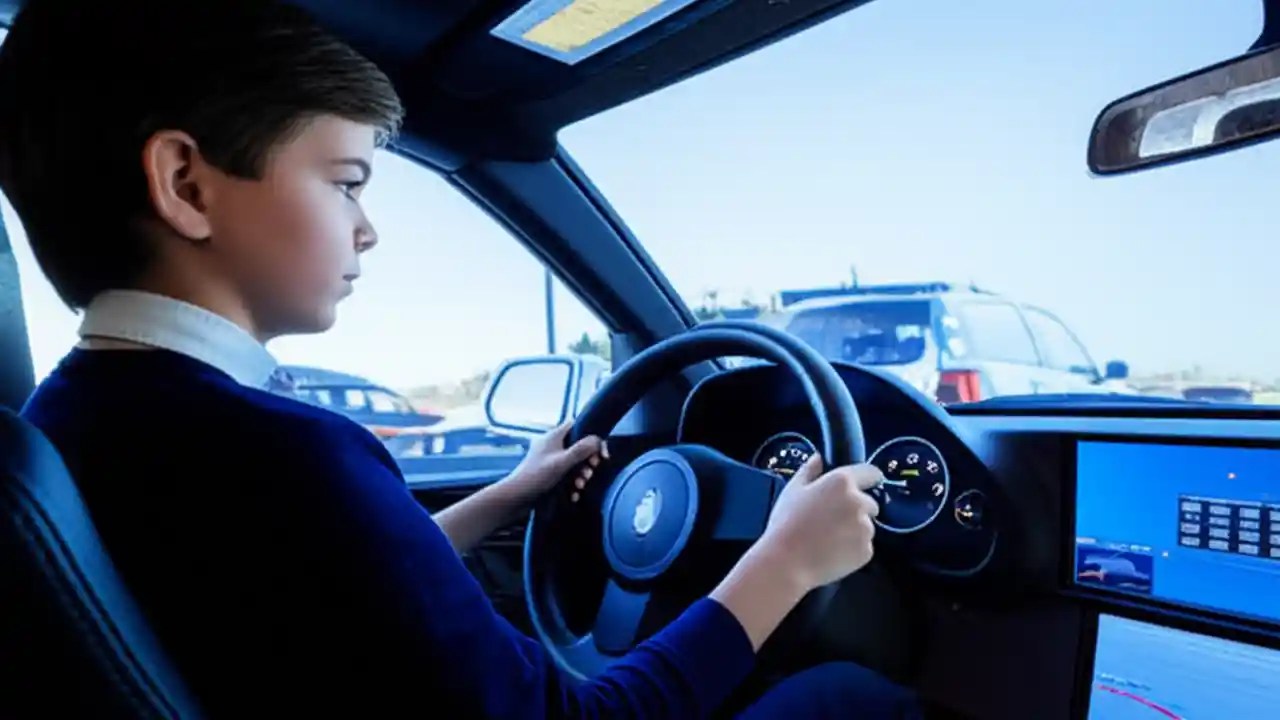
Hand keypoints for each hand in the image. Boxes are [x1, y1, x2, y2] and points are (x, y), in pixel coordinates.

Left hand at [507, 421, 607, 504]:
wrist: (515, 498)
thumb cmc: (537, 476)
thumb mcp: (562, 462)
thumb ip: (582, 449)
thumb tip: (598, 440)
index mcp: (554, 436)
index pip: (577, 426)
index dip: (591, 437)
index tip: (600, 453)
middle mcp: (552, 445)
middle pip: (578, 446)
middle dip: (587, 461)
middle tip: (590, 472)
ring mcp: (549, 459)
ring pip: (573, 462)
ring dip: (581, 474)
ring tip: (580, 486)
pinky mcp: (547, 474)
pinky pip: (566, 475)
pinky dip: (572, 484)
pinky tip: (574, 494)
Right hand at [756, 454, 881, 591]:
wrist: (786, 563)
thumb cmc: (786, 524)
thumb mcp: (792, 490)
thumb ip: (809, 470)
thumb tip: (819, 458)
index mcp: (841, 482)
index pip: (871, 473)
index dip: (867, 478)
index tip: (863, 484)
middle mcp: (859, 502)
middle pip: (870, 503)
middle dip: (856, 509)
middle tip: (832, 519)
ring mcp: (865, 528)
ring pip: (866, 526)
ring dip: (854, 530)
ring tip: (828, 538)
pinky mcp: (866, 551)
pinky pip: (864, 546)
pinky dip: (853, 549)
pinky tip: (832, 551)